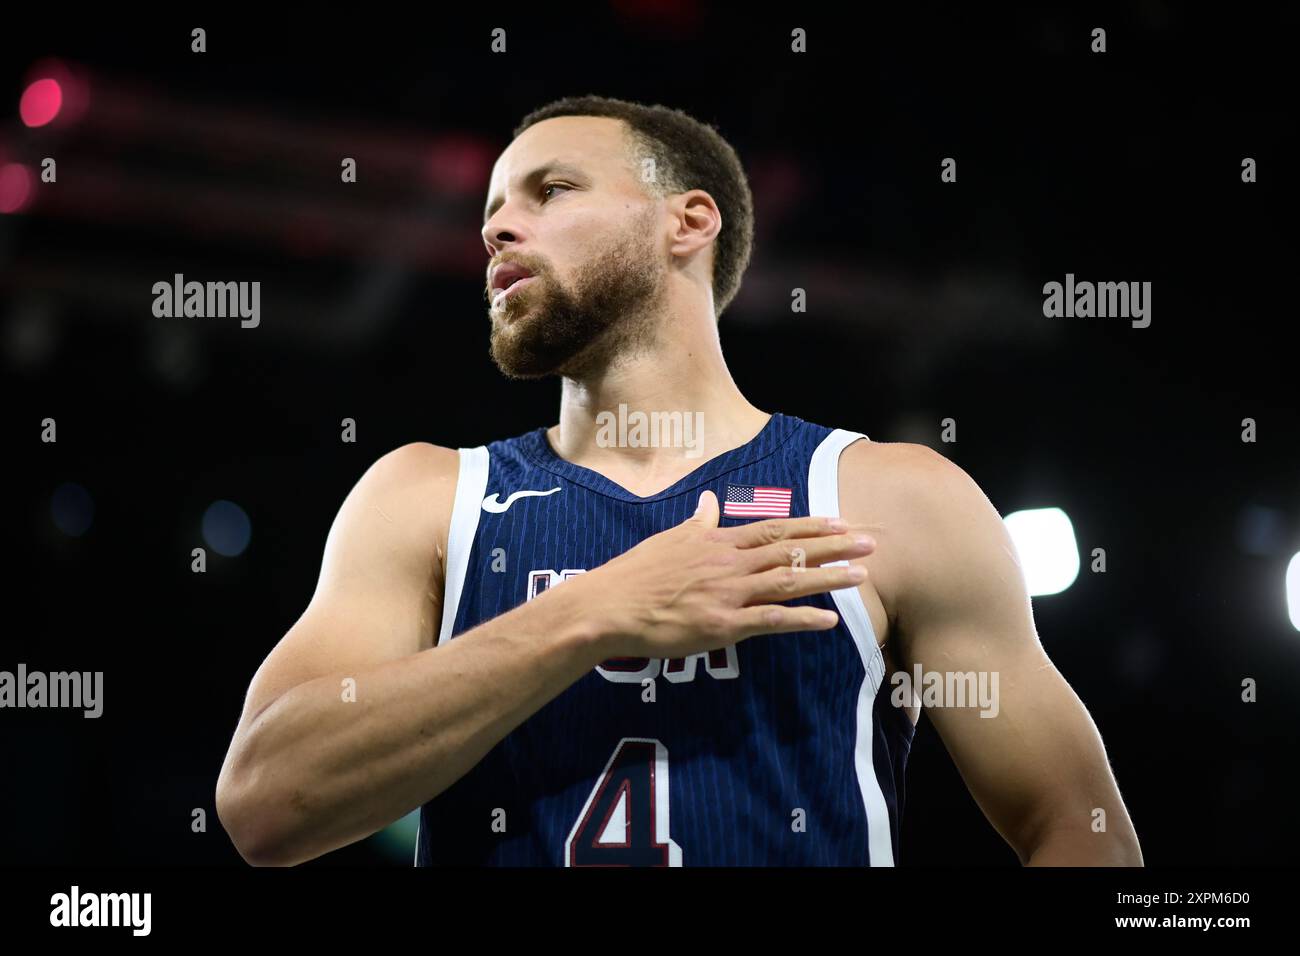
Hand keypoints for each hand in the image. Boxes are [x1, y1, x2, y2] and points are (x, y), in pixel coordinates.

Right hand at [573, 489, 874, 659]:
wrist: (608, 606)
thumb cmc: (634, 576)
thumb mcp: (667, 540)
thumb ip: (695, 523)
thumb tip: (708, 503)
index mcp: (717, 541)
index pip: (774, 529)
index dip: (810, 526)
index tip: (839, 522)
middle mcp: (729, 563)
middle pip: (791, 550)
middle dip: (834, 546)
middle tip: (870, 542)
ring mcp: (728, 593)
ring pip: (788, 580)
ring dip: (828, 577)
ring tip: (861, 576)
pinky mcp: (723, 625)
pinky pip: (771, 620)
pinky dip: (802, 619)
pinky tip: (829, 620)